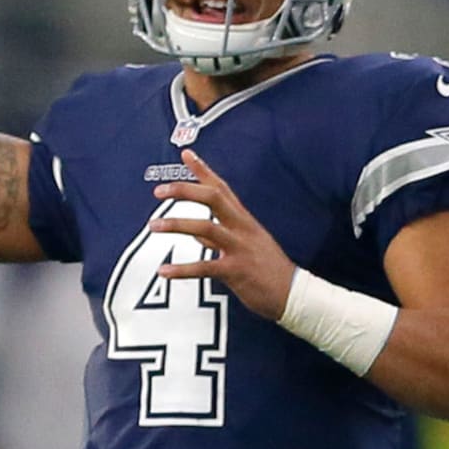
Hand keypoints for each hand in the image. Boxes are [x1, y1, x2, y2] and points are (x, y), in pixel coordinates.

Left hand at [149, 149, 296, 320]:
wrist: (295, 294)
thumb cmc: (269, 269)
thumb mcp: (247, 245)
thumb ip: (219, 238)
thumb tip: (195, 236)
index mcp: (243, 220)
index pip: (221, 188)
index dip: (203, 170)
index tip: (186, 154)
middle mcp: (241, 228)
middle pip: (213, 198)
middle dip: (185, 190)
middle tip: (159, 190)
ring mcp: (240, 248)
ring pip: (206, 228)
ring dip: (177, 224)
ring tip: (154, 225)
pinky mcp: (236, 271)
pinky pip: (204, 267)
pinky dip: (182, 270)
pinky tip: (163, 271)